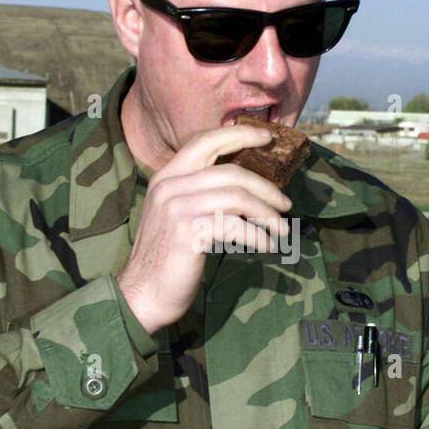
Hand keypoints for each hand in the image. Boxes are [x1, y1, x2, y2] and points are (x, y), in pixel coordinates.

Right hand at [116, 123, 291, 334]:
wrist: (143, 294)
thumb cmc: (166, 257)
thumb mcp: (176, 215)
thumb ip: (198, 194)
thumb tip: (244, 187)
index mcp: (167, 176)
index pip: (206, 141)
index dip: (239, 135)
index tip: (268, 138)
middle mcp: (170, 186)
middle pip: (232, 172)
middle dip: (266, 188)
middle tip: (285, 205)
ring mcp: (177, 208)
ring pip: (237, 198)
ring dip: (267, 214)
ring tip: (280, 230)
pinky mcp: (188, 232)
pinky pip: (235, 226)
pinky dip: (257, 236)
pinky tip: (264, 246)